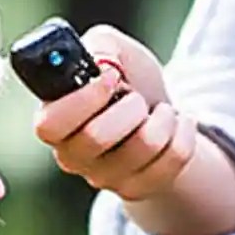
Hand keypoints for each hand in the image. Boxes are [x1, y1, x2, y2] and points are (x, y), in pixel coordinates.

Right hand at [33, 26, 195, 200]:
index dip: (82, 100)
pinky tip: (178, 124)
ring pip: (143, 146)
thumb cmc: (125, 79)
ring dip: (163, 116)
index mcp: (53, 120)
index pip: (49, 125)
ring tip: (160, 110)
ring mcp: (104, 178)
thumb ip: (99, 45)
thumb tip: (103, 64)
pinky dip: (184, 131)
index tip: (111, 78)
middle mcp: (71, 156)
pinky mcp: (137, 189)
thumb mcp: (109, 47)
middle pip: (97, 137)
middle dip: (129, 105)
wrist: (154, 112)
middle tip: (136, 97)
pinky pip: (173, 158)